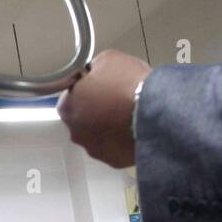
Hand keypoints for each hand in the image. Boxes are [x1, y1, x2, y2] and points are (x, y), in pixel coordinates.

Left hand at [56, 49, 150, 167]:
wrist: (154, 111)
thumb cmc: (127, 84)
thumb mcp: (107, 59)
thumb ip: (93, 68)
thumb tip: (93, 72)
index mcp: (67, 107)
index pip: (71, 97)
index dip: (87, 90)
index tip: (101, 86)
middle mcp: (75, 133)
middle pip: (83, 119)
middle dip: (97, 111)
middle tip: (116, 100)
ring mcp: (94, 150)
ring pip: (99, 137)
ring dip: (109, 127)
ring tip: (129, 115)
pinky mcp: (114, 162)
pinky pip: (116, 149)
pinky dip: (122, 141)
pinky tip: (135, 129)